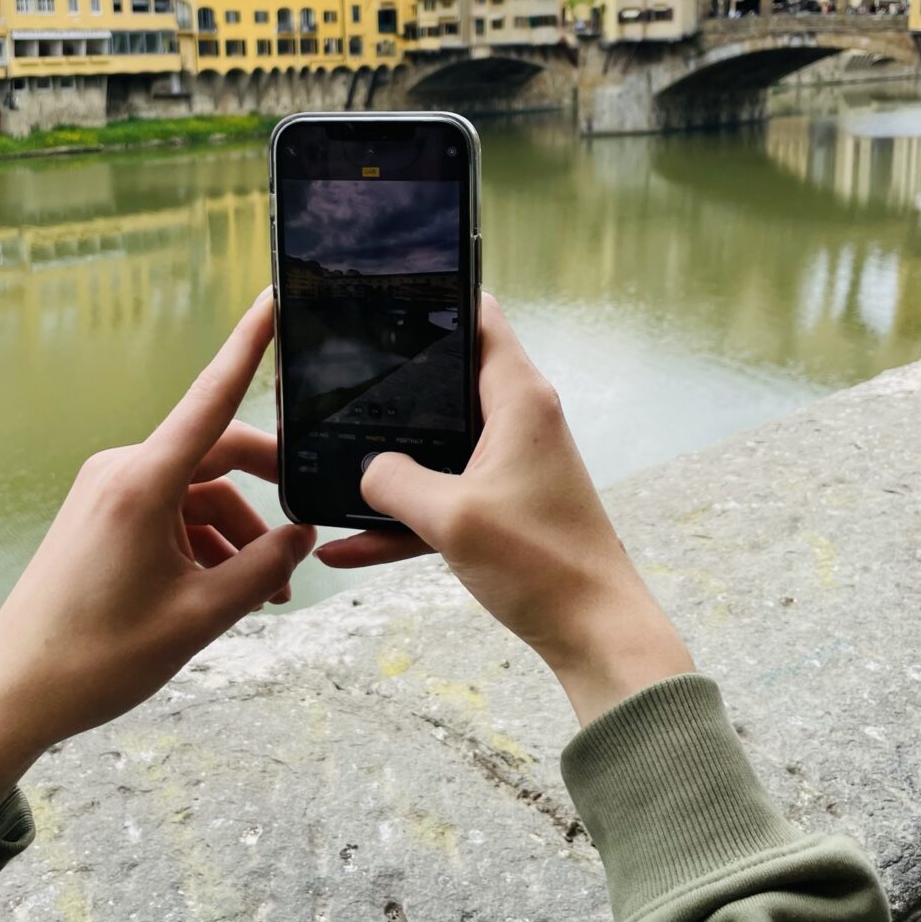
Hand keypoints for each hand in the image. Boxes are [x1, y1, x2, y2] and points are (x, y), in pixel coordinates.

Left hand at [0, 294, 313, 823]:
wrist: (13, 696)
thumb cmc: (98, 658)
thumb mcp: (199, 617)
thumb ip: (262, 569)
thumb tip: (302, 535)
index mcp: (142, 482)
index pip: (212, 399)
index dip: (248, 347)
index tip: (273, 300)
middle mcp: (122, 471)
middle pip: (218, 456)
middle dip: (266, 495)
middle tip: (307, 533)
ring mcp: (108, 492)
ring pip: (198, 492)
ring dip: (238, 533)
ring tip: (267, 593)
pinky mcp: (101, 516)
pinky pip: (171, 512)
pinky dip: (205, 542)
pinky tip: (229, 589)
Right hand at [317, 295, 692, 726]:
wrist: (594, 631)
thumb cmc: (539, 563)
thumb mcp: (450, 516)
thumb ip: (395, 481)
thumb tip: (367, 469)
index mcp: (518, 397)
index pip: (478, 316)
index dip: (436, 295)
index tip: (383, 290)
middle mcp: (518, 419)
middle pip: (447, 377)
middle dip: (394, 377)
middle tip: (336, 369)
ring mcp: (510, 464)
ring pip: (437, 444)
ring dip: (390, 459)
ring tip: (327, 455)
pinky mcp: (503, 506)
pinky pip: (441, 499)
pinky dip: (401, 518)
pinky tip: (346, 549)